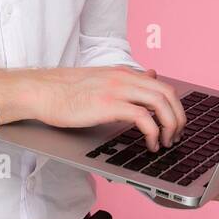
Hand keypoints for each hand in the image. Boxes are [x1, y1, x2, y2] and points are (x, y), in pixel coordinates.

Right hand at [0, 65, 185, 150]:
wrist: (39, 91)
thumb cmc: (63, 91)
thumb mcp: (99, 80)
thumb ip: (124, 81)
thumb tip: (150, 77)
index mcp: (122, 73)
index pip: (162, 84)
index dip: (174, 106)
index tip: (174, 124)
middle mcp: (124, 77)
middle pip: (168, 93)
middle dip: (179, 116)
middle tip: (176, 136)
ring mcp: (117, 89)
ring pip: (161, 103)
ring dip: (171, 125)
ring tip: (166, 142)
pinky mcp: (108, 105)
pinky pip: (144, 118)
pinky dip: (153, 133)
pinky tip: (149, 144)